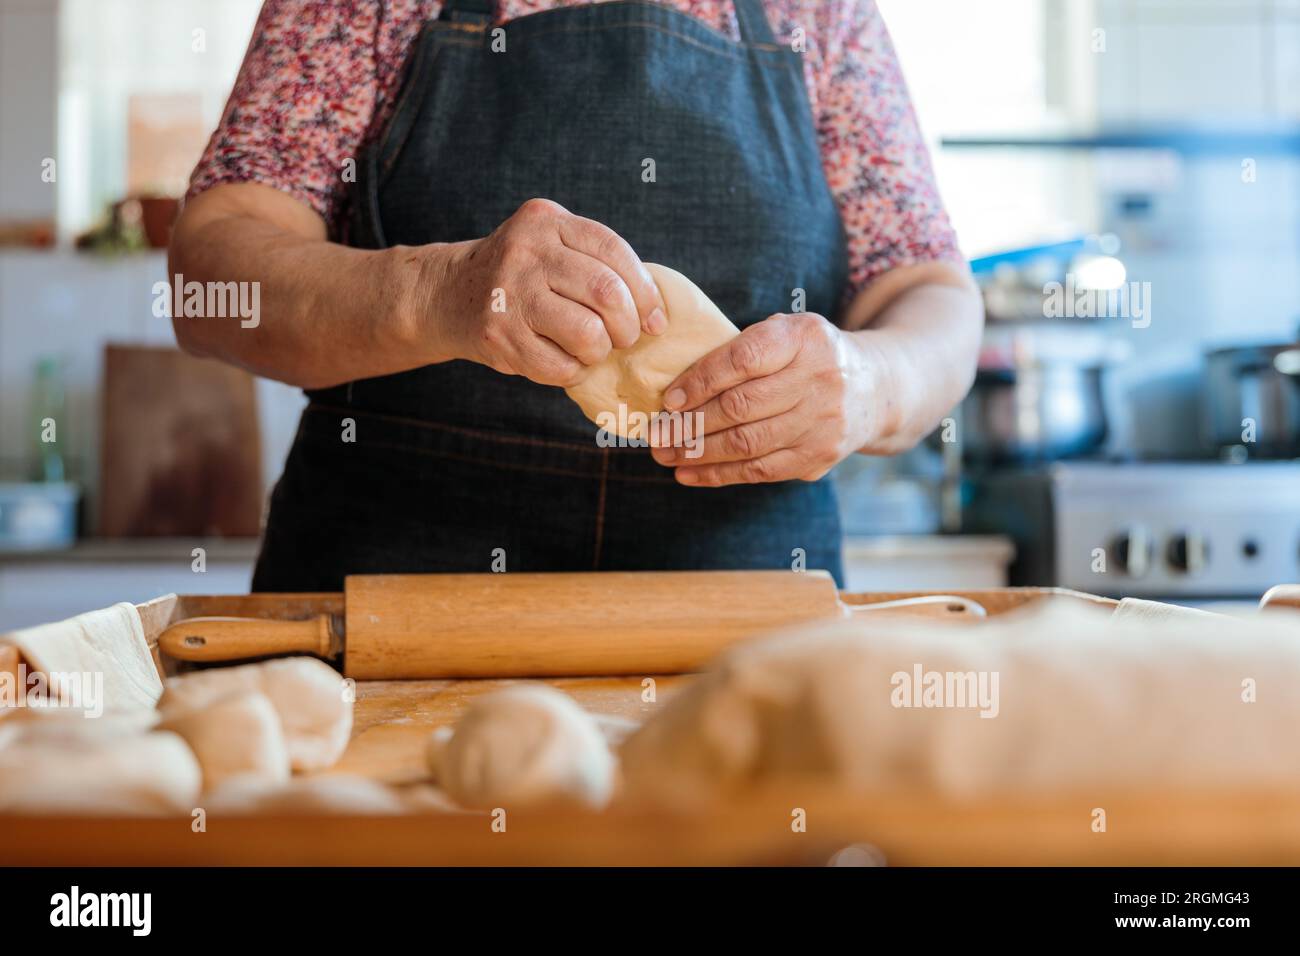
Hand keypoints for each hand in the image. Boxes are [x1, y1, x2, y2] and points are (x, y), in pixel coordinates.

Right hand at [431, 198, 665, 385]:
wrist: (448, 295)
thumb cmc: (520, 277)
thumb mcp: (551, 247)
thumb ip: (596, 262)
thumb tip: (656, 311)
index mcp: (547, 221)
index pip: (614, 252)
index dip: (645, 292)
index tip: (655, 320)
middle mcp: (526, 250)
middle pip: (606, 293)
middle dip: (627, 326)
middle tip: (623, 338)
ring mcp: (509, 292)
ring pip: (587, 333)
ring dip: (600, 350)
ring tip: (591, 349)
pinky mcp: (498, 334)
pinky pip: (559, 366)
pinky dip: (573, 371)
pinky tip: (563, 361)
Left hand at [650, 313, 883, 485]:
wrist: (875, 388)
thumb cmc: (809, 357)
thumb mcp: (786, 334)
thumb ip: (742, 350)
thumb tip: (676, 389)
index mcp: (806, 337)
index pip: (744, 360)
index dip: (701, 380)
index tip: (668, 399)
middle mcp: (821, 378)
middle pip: (742, 406)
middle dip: (690, 424)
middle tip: (655, 435)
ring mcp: (824, 421)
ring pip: (748, 444)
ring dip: (698, 453)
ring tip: (665, 455)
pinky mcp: (820, 455)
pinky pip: (761, 471)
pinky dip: (719, 475)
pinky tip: (690, 475)